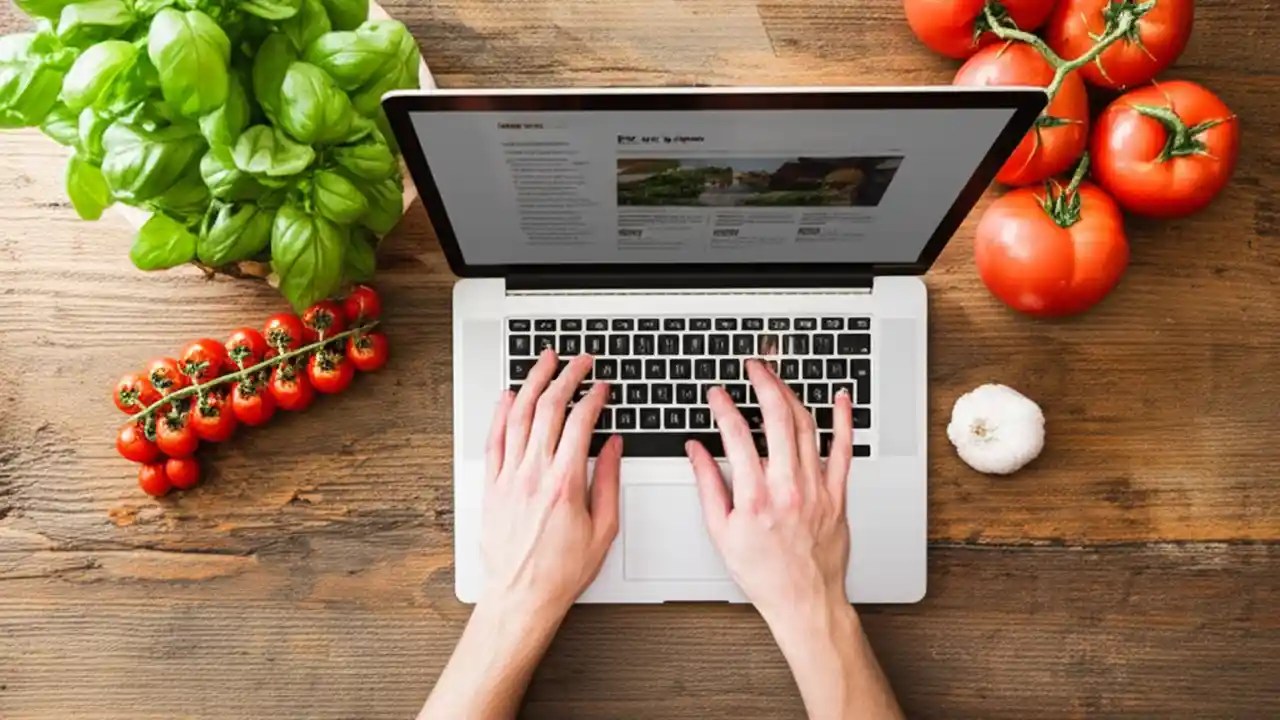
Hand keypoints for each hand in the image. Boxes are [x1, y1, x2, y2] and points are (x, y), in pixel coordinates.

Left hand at [480, 349, 620, 620]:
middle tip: (579, 361)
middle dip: (566, 377)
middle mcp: (533, 474)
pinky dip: (501, 412)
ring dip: (532, 382)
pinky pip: (494, 439)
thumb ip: (609, 481)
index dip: (594, 397)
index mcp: (565, 483)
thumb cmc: (562, 571)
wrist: (521, 596)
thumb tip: (612, 447)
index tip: (602, 386)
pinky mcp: (491, 486)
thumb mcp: (603, 529)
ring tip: (544, 362)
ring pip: (518, 415)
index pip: (580, 422)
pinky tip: (507, 396)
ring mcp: (508, 478)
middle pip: (549, 409)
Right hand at [686, 359, 852, 624]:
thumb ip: (707, 485)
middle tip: (754, 367)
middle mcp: (788, 488)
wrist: (804, 600)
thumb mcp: (721, 532)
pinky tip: (840, 399)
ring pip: (807, 427)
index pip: (736, 435)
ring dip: (792, 395)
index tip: (717, 394)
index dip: (724, 407)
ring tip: (779, 378)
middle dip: (763, 384)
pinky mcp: (837, 494)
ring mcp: (816, 488)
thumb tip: (696, 451)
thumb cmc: (763, 572)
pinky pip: (843, 450)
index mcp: (755, 497)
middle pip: (777, 419)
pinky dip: (843, 420)